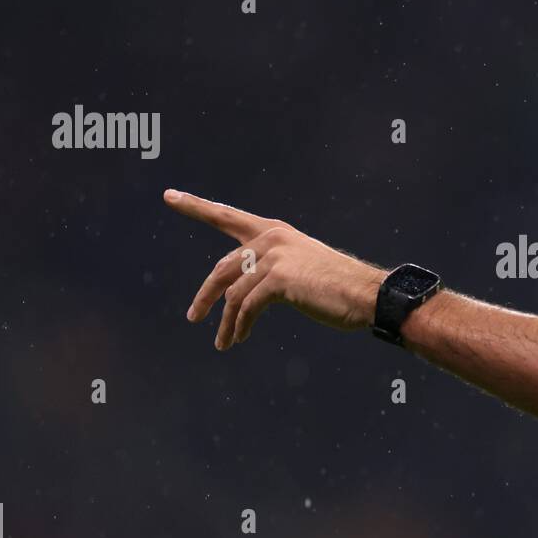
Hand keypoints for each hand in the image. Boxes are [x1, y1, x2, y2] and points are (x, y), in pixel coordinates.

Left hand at [163, 189, 387, 349]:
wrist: (366, 294)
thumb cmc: (337, 287)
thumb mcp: (300, 268)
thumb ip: (270, 269)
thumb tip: (241, 291)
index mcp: (275, 232)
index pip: (227, 216)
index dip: (196, 206)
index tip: (170, 196)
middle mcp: (271, 239)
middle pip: (223, 268)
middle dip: (205, 296)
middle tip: (193, 317)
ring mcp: (274, 257)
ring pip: (233, 294)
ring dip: (226, 322)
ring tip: (222, 342)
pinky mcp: (278, 279)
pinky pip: (247, 307)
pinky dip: (239, 325)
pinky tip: (239, 338)